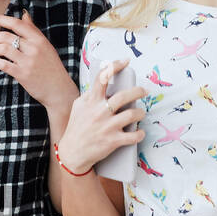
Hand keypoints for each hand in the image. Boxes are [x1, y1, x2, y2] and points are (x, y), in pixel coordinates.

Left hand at [0, 10, 75, 109]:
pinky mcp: (23, 74)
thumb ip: (33, 30)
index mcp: (39, 39)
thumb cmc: (51, 67)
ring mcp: (28, 61)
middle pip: (6, 36)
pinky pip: (3, 64)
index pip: (16, 23)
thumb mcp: (46, 45)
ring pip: (3, 49)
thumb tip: (24, 15)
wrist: (59, 89)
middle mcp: (33, 48)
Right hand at [55, 58, 145, 172]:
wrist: (72, 153)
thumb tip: (103, 83)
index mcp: (91, 101)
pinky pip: (133, 136)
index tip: (125, 62)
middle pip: (123, 96)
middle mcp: (99, 112)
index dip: (115, 66)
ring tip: (141, 113)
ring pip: (132, 115)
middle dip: (138, 91)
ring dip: (140, 113)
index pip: (102, 78)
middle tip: (144, 91)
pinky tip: (140, 132)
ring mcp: (107, 127)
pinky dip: (140, 134)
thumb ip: (90, 95)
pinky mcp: (112, 141)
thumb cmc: (76, 129)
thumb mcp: (78, 108)